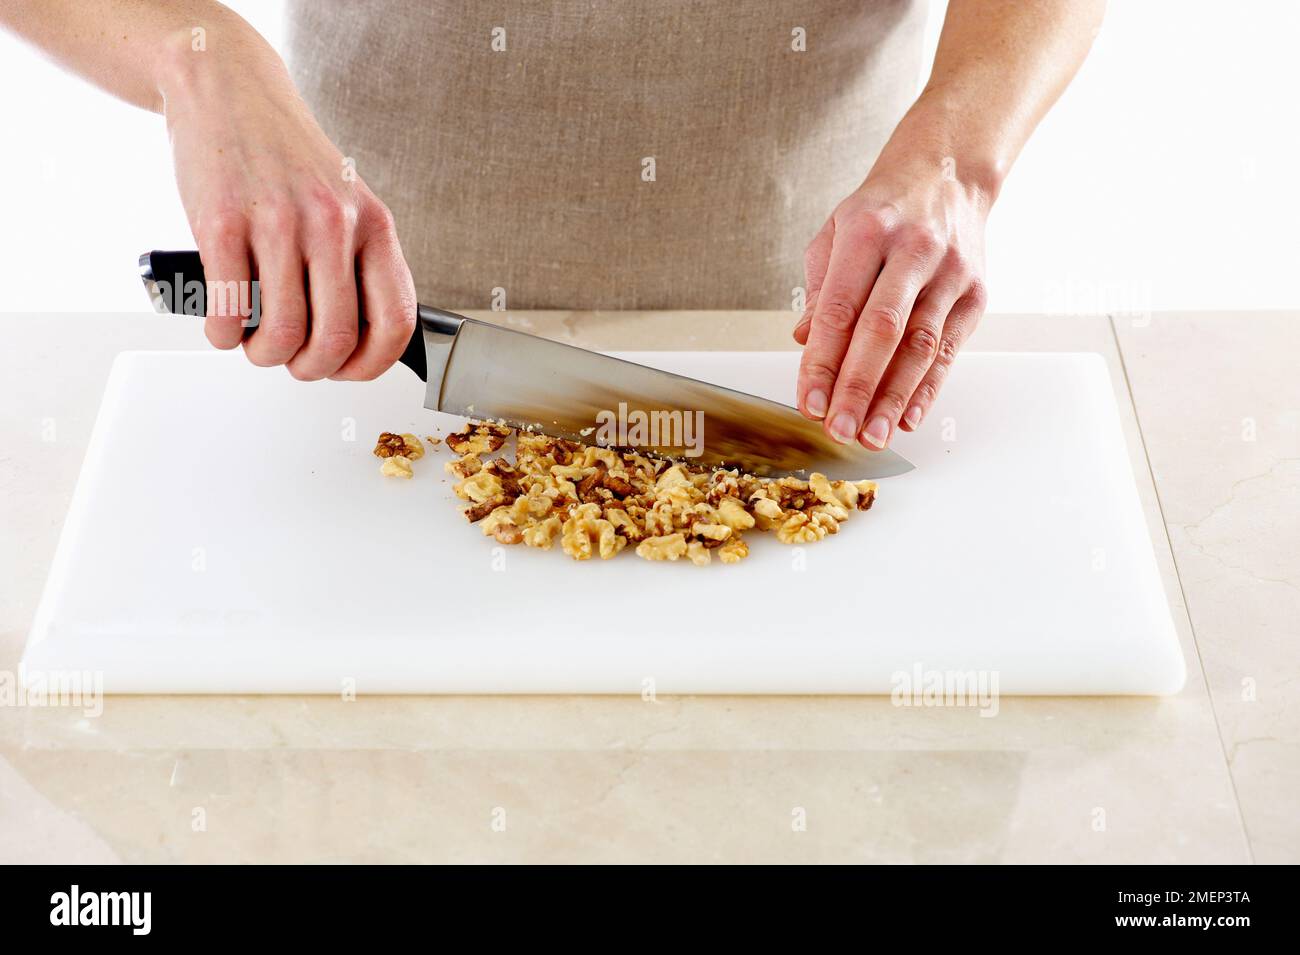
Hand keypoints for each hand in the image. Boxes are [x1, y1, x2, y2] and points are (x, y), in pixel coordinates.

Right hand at [163, 37, 415, 379]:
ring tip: (255, 343)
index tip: (346, 370)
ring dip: (265, 355)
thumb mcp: (345, 202)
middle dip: (310, 368)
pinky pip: (229, 309)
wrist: (226, 88)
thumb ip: (356, 261)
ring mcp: (278, 222)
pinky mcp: (221, 222)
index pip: (396, 321)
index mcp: (374, 225)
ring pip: (283, 332)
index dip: (371, 364)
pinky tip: (223, 324)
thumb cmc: (283, 156)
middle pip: (335, 338)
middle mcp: (333, 223)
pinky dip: (223, 333)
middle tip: (291, 360)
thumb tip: (356, 340)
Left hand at [794, 155, 989, 448]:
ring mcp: (950, 273)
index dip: (823, 361)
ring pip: (919, 347)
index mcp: (867, 231)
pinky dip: (927, 388)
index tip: (809, 402)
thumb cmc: (883, 209)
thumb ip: (819, 289)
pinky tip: (908, 418)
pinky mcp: (975, 294)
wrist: (948, 173)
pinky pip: (949, 350)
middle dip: (858, 387)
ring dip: (894, 399)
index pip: (839, 309)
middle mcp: (913, 250)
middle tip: (839, 430)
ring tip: (872, 436)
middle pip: (882, 331)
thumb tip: (806, 343)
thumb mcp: (835, 233)